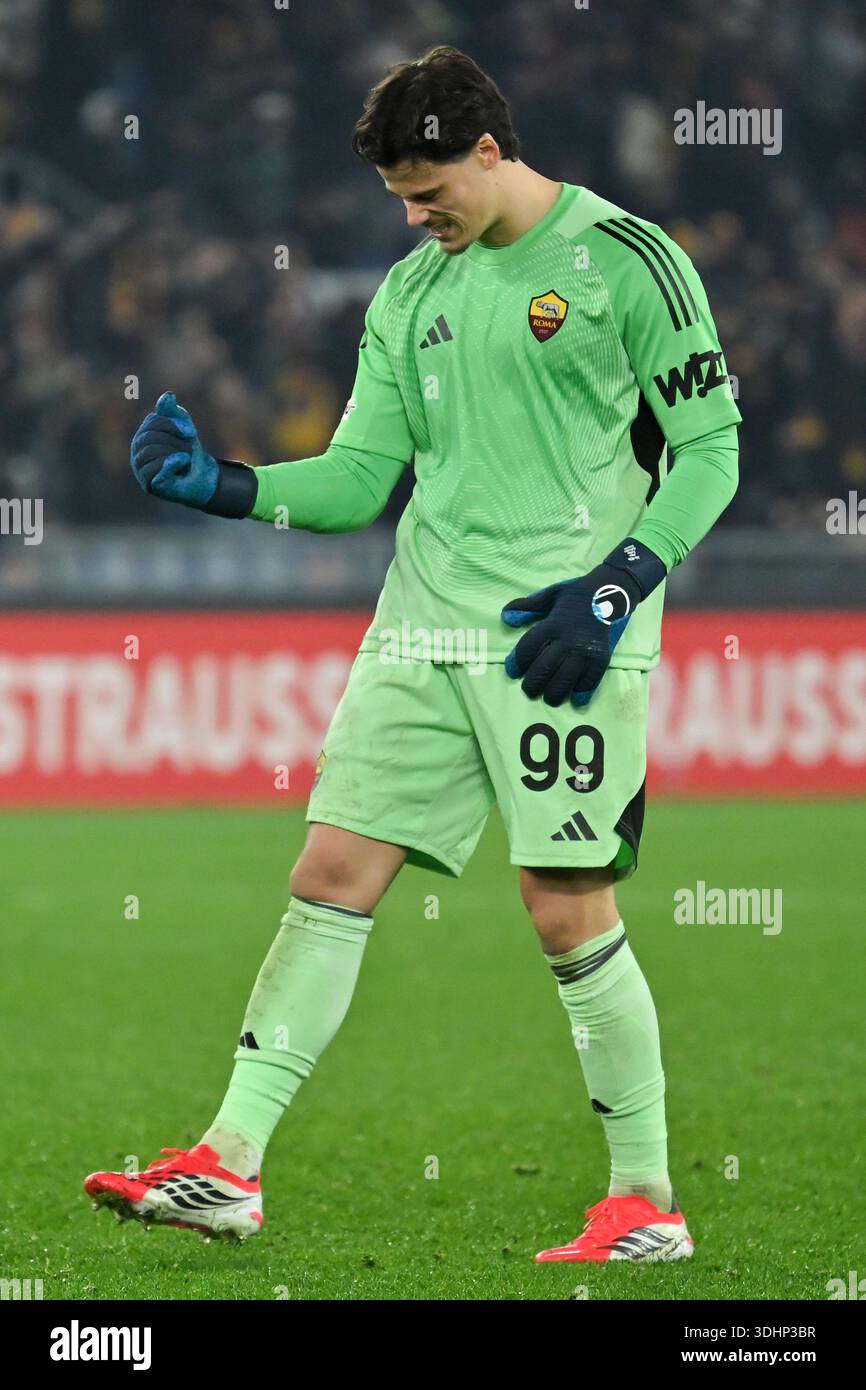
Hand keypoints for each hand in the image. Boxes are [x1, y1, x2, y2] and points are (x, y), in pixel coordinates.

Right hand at [130, 392, 217, 508]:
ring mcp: (140, 469)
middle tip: (190, 449)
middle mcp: (137, 451)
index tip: (191, 432)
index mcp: (144, 434)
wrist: (202, 478)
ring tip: (187, 457)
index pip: (153, 422)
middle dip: (176, 441)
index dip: (173, 424)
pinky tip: (182, 460)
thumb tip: (168, 396)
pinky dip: (172, 463)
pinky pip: (156, 469)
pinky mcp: (149, 484)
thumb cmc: (189, 451)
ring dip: (176, 452)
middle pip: (151, 436)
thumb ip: (174, 412)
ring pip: (152, 451)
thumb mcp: (184, 428)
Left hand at [501, 553, 652, 706]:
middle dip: (532, 684)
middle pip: (543, 669)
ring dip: (553, 694)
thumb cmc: (576, 595)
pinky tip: (573, 697)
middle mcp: (568, 640)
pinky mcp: (601, 659)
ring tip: (548, 697)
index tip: (513, 670)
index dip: (517, 662)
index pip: (528, 648)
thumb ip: (528, 605)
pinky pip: (588, 683)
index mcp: (553, 624)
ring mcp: (585, 652)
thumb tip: (505, 615)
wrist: (609, 594)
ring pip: (563, 681)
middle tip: (529, 689)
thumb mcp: (551, 594)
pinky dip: (580, 693)